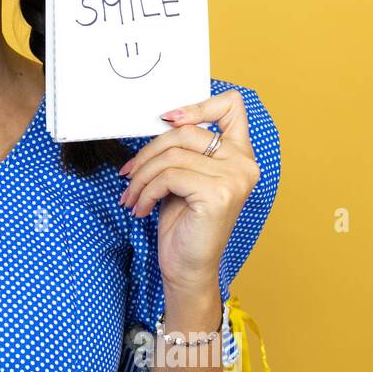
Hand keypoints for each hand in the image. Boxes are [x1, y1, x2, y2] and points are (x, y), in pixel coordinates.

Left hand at [116, 89, 261, 294]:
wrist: (188, 267)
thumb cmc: (184, 223)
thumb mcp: (183, 177)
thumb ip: (183, 149)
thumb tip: (161, 120)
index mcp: (240, 154)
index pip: (231, 106)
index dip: (197, 104)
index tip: (166, 118)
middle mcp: (244, 163)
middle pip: (186, 131)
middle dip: (148, 152)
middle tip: (128, 174)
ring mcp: (234, 178)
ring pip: (172, 155)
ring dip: (141, 176)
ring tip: (130, 195)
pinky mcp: (218, 194)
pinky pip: (168, 177)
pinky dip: (145, 191)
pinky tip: (141, 207)